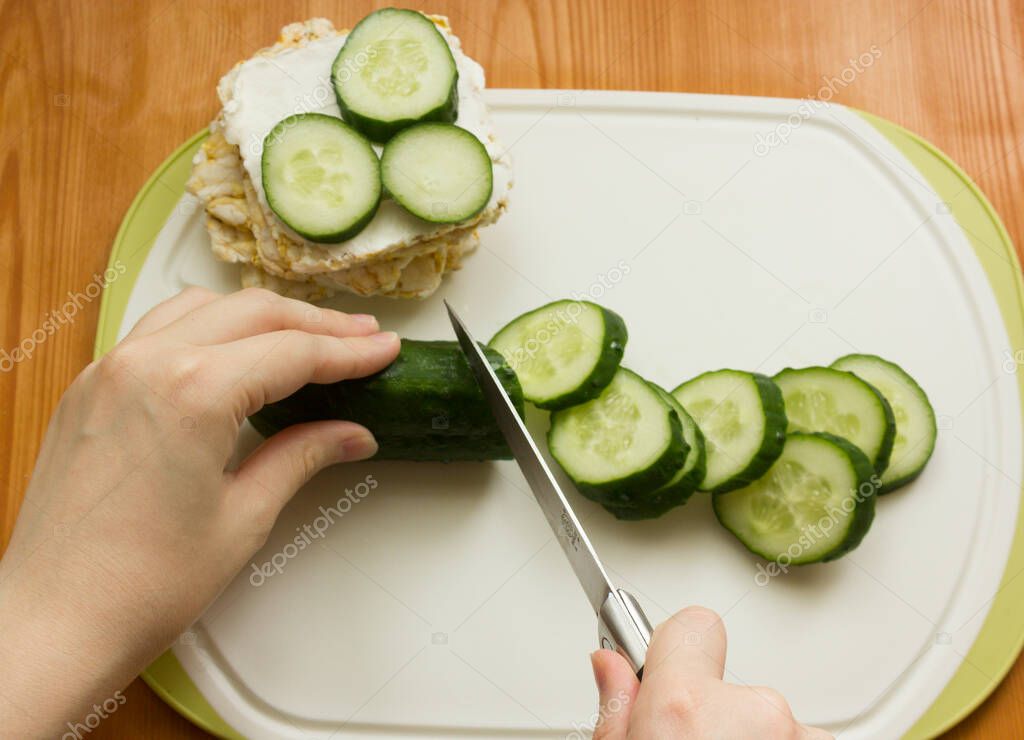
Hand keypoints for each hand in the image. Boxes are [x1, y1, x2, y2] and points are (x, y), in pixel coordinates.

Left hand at [0, 287, 399, 736]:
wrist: (53, 622)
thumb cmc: (143, 584)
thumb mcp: (243, 517)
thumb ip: (301, 457)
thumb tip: (352, 434)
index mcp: (193, 391)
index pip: (292, 352)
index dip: (349, 351)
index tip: (384, 350)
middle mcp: (147, 363)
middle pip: (253, 313)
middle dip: (315, 323)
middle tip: (361, 338)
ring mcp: (110, 369)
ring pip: (203, 308)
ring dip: (261, 317)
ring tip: (305, 337)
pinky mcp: (90, 387)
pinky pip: (158, 330)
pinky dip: (208, 328)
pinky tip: (233, 351)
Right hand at [590, 606, 831, 738]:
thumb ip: (618, 708)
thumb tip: (610, 665)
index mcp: (686, 706)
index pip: (694, 625)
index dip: (677, 649)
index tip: (665, 662)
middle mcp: (751, 714)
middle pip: (731, 683)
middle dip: (714, 713)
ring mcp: (796, 737)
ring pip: (770, 721)